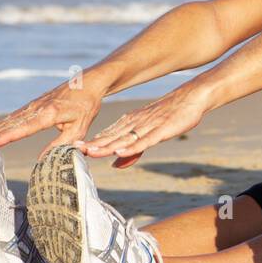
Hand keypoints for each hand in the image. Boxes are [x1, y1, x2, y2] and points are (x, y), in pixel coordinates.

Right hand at [0, 80, 104, 156]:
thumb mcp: (79, 128)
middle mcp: (38, 107)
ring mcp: (34, 104)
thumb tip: (43, 160)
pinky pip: (16, 115)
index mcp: (50, 113)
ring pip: (11, 118)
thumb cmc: (86, 107)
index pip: (25, 128)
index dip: (7, 136)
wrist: (89, 83)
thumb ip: (61, 144)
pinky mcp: (34, 103)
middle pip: (12, 123)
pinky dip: (2, 123)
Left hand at [82, 85, 209, 168]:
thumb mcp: (149, 134)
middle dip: (92, 144)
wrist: (191, 98)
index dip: (90, 143)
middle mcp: (135, 124)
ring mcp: (148, 126)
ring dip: (105, 146)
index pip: (106, 136)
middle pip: (110, 137)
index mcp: (130, 123)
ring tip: (89, 151)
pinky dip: (131, 147)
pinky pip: (144, 140)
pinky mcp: (161, 130)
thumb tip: (115, 164)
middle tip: (71, 150)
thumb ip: (133, 150)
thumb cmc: (171, 116)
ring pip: (123, 139)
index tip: (70, 150)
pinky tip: (119, 151)